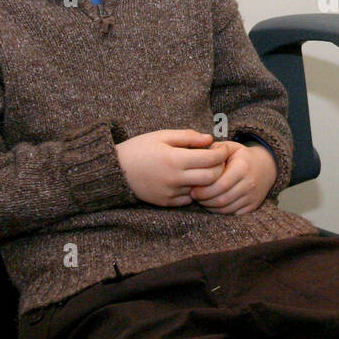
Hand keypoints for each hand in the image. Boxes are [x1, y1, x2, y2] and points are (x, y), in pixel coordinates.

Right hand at [114, 129, 228, 206]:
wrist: (116, 170)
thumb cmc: (140, 148)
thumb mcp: (162, 135)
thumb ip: (188, 136)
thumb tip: (210, 139)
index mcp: (175, 159)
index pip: (211, 159)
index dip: (221, 153)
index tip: (222, 148)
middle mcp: (175, 179)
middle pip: (211, 177)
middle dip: (219, 168)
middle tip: (218, 160)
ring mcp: (171, 193)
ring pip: (202, 189)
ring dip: (207, 180)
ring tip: (204, 168)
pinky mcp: (166, 203)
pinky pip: (189, 199)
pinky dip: (194, 190)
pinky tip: (190, 179)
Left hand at [189, 140, 275, 215]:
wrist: (266, 166)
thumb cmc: (243, 157)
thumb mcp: (232, 147)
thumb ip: (216, 150)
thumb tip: (201, 156)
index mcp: (243, 168)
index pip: (220, 185)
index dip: (204, 190)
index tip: (193, 189)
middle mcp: (249, 184)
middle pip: (222, 199)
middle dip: (204, 200)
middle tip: (194, 196)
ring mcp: (252, 196)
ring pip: (226, 209)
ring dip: (210, 207)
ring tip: (201, 200)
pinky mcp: (252, 206)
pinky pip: (232, 214)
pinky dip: (220, 211)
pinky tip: (212, 204)